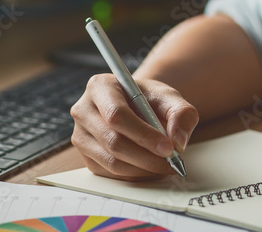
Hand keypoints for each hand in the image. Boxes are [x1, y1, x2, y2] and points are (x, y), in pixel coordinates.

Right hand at [70, 74, 198, 180]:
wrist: (137, 108)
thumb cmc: (149, 100)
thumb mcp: (169, 97)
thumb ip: (180, 113)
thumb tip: (178, 140)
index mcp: (100, 86)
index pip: (117, 114)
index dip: (143, 134)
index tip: (168, 147)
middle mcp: (84, 110)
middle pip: (113, 141)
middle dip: (146, 156)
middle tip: (171, 161)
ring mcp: (81, 135)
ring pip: (111, 161)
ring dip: (143, 168)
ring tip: (165, 165)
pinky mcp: (86, 157)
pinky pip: (110, 173)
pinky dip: (135, 175)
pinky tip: (150, 168)